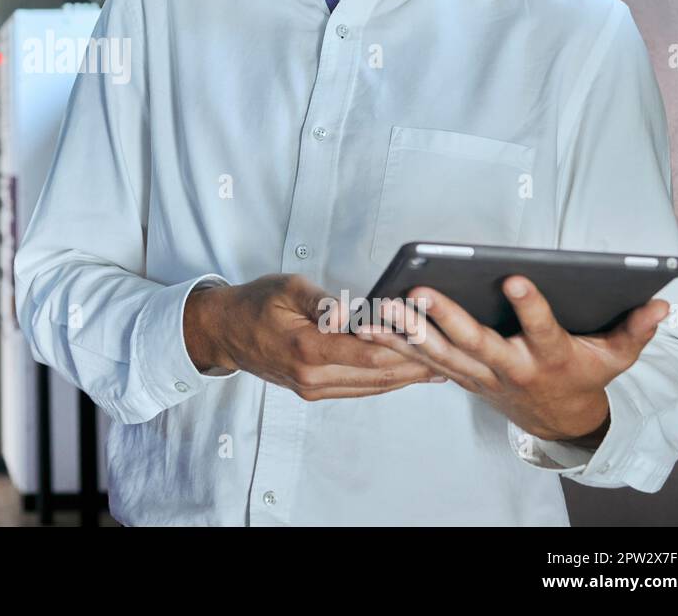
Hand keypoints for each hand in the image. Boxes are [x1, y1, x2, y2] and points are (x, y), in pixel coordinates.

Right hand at [185, 274, 444, 399]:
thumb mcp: (287, 288)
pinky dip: (387, 380)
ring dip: (408, 376)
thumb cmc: (255, 303)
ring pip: (373, 386)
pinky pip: (360, 389)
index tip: (433, 333)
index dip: (403, 344)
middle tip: (453, 351)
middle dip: (417, 363)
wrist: (224, 332)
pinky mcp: (314, 391)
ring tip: (444, 363)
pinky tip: (410, 372)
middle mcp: (312, 377)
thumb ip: (323, 302)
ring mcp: (313, 388)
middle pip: (378, 374)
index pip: (368, 351)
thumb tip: (353, 312)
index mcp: (306, 349)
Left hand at [360, 275, 668, 440]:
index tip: (517, 279)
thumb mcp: (616, 356)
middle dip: (447, 318)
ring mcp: (480, 374)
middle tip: (420, 292)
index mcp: (549, 357)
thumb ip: (634, 330)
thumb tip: (660, 306)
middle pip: (475, 343)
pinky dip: (395, 344)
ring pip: (438, 353)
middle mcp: (510, 367)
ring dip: (407, 332)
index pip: (541, 330)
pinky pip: (422, 360)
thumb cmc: (584, 376)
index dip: (532, 307)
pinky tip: (369, 325)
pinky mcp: (459, 376)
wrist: (559, 421)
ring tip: (380, 308)